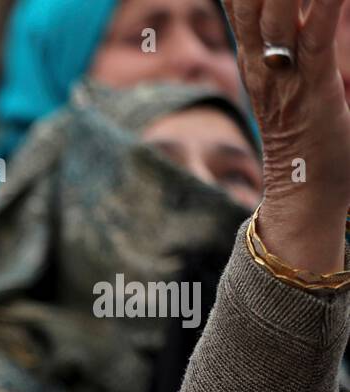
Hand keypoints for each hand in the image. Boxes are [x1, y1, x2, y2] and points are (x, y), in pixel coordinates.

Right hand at [225, 0, 349, 272]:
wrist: (309, 196)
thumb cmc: (319, 140)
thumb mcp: (313, 82)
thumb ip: (316, 44)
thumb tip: (320, 15)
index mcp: (258, 58)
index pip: (242, 2)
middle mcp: (263, 62)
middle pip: (252, 0)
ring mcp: (285, 76)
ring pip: (277, 10)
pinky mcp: (315, 89)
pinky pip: (316, 37)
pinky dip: (325, 5)